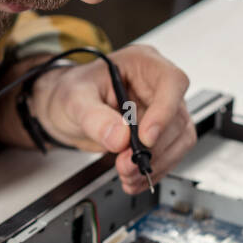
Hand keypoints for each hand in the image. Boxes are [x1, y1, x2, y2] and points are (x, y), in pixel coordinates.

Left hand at [30, 44, 195, 194]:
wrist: (63, 109)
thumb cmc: (70, 91)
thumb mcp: (74, 99)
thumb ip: (95, 117)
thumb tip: (120, 137)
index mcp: (142, 63)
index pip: (171, 82)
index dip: (164, 111)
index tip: (146, 138)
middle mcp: (157, 85)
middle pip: (177, 116)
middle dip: (154, 148)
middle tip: (127, 165)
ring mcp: (160, 110)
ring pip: (179, 138)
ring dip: (157, 163)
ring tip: (128, 174)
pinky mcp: (158, 133)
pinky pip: (169, 153)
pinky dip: (154, 169)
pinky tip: (133, 178)